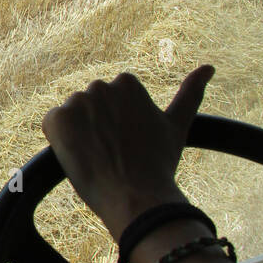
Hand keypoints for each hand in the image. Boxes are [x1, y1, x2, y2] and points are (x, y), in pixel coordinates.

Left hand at [41, 66, 214, 240]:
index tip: (127, 144)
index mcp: (127, 82)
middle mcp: (100, 86)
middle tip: (114, 155)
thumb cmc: (159, 164)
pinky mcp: (57, 120)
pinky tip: (79, 157)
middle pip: (90, 107)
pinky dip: (59, 141)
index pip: (110, 101)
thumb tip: (210, 67)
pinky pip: (52, 126)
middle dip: (97, 127)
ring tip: (99, 158)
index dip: (116, 126)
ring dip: (79, 134)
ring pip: (72, 117)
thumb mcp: (178, 125)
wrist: (136, 196)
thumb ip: (190, 93)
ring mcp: (77, 102)